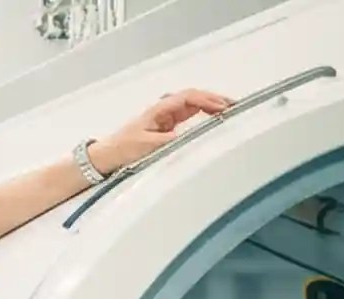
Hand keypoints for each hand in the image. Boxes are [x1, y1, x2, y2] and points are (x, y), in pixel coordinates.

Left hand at [91, 88, 233, 173]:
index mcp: (160, 109)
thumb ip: (168, 140)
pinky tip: (216, 118)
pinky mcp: (169, 126)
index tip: (223, 107)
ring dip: (211, 105)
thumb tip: (190, 136)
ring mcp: (168, 116)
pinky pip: (190, 115)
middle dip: (214, 99)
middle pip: (194, 97)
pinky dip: (205, 114)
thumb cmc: (124, 147)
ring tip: (230, 109)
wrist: (109, 154)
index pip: (188, 98)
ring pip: (194, 105)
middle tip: (235, 105)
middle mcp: (165, 109)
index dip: (207, 100)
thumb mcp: (147, 145)